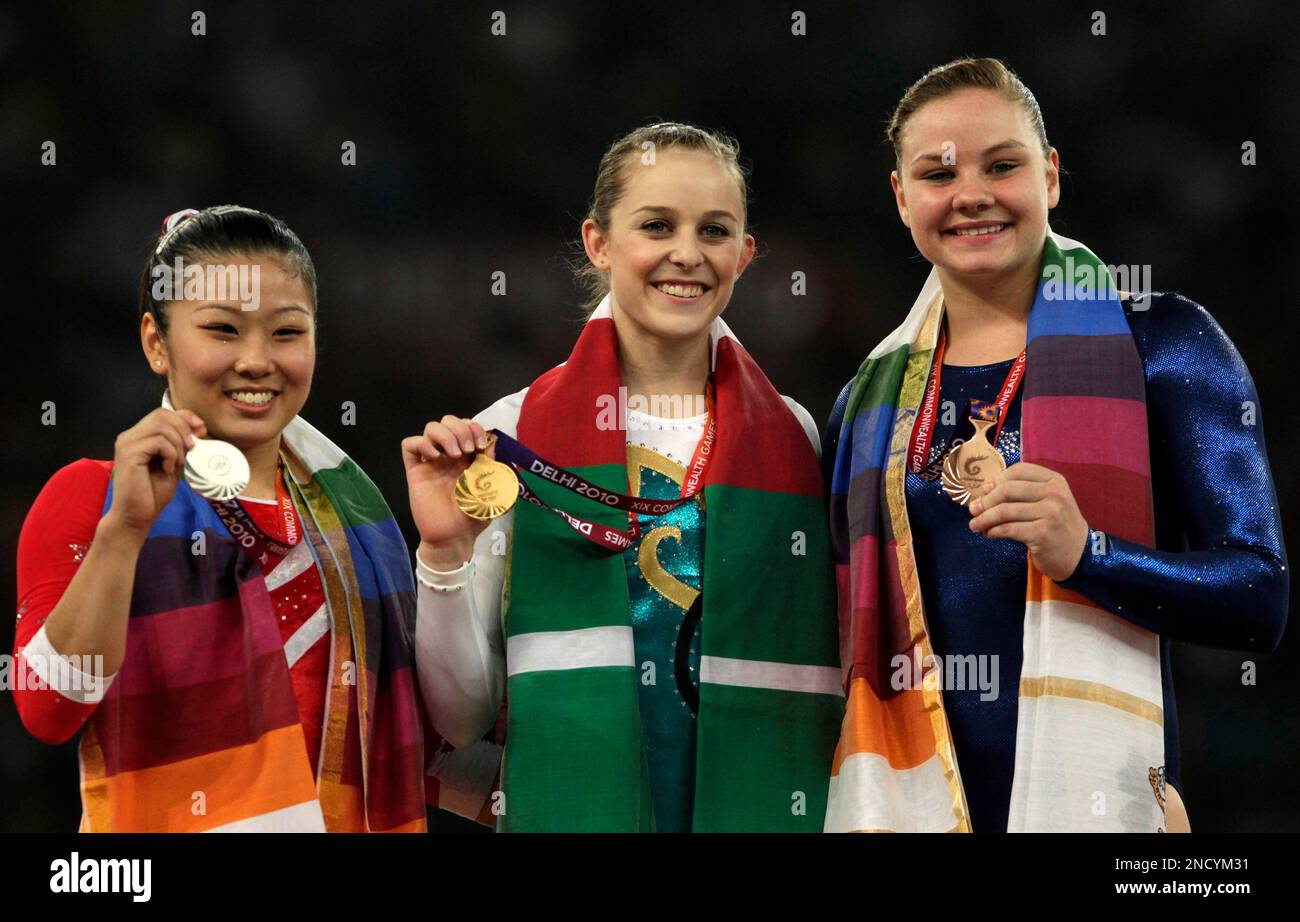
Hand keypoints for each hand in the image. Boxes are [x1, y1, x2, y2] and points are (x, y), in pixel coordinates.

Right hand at [106, 408, 207, 537]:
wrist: (137, 515)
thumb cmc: (153, 492)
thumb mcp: (174, 462)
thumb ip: (181, 444)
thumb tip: (198, 427)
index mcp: (139, 436)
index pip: (163, 413)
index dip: (186, 418)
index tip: (201, 432)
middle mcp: (130, 435)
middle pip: (162, 414)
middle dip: (184, 429)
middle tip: (191, 449)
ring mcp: (127, 443)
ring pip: (162, 426)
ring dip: (178, 445)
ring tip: (176, 464)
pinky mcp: (128, 453)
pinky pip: (159, 442)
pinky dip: (170, 454)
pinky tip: (167, 469)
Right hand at [402, 415, 492, 566]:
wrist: (454, 538)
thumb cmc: (473, 517)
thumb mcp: (491, 489)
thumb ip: (491, 465)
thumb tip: (494, 441)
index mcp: (468, 457)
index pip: (467, 426)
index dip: (475, 427)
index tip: (482, 444)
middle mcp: (449, 455)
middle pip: (448, 421)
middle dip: (461, 428)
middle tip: (469, 449)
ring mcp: (431, 462)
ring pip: (431, 428)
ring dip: (445, 434)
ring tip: (454, 454)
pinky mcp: (415, 471)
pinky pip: (409, 445)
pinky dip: (421, 443)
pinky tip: (434, 457)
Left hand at [967, 461, 1088, 581]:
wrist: (1080, 554)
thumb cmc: (1057, 526)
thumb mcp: (1047, 501)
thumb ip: (1022, 492)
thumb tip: (984, 489)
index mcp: (1054, 480)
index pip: (1019, 470)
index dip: (996, 480)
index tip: (983, 491)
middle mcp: (1055, 494)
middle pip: (1008, 489)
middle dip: (986, 500)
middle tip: (973, 510)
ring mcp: (1051, 514)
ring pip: (1004, 511)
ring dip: (984, 519)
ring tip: (975, 525)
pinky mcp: (1042, 534)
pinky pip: (1008, 529)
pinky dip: (993, 531)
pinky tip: (988, 534)